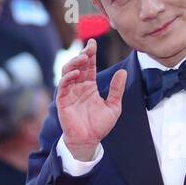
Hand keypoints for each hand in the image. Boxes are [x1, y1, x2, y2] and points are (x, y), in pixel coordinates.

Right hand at [57, 39, 125, 160]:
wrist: (89, 141)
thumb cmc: (99, 126)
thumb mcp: (113, 106)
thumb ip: (117, 90)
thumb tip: (123, 72)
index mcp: (90, 86)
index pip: (89, 66)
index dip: (90, 53)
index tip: (93, 42)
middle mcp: (78, 87)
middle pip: (78, 65)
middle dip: (83, 54)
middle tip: (89, 47)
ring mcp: (69, 93)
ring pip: (68, 72)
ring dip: (74, 63)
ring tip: (83, 58)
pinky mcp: (62, 101)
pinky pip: (63, 86)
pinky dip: (68, 78)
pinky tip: (75, 73)